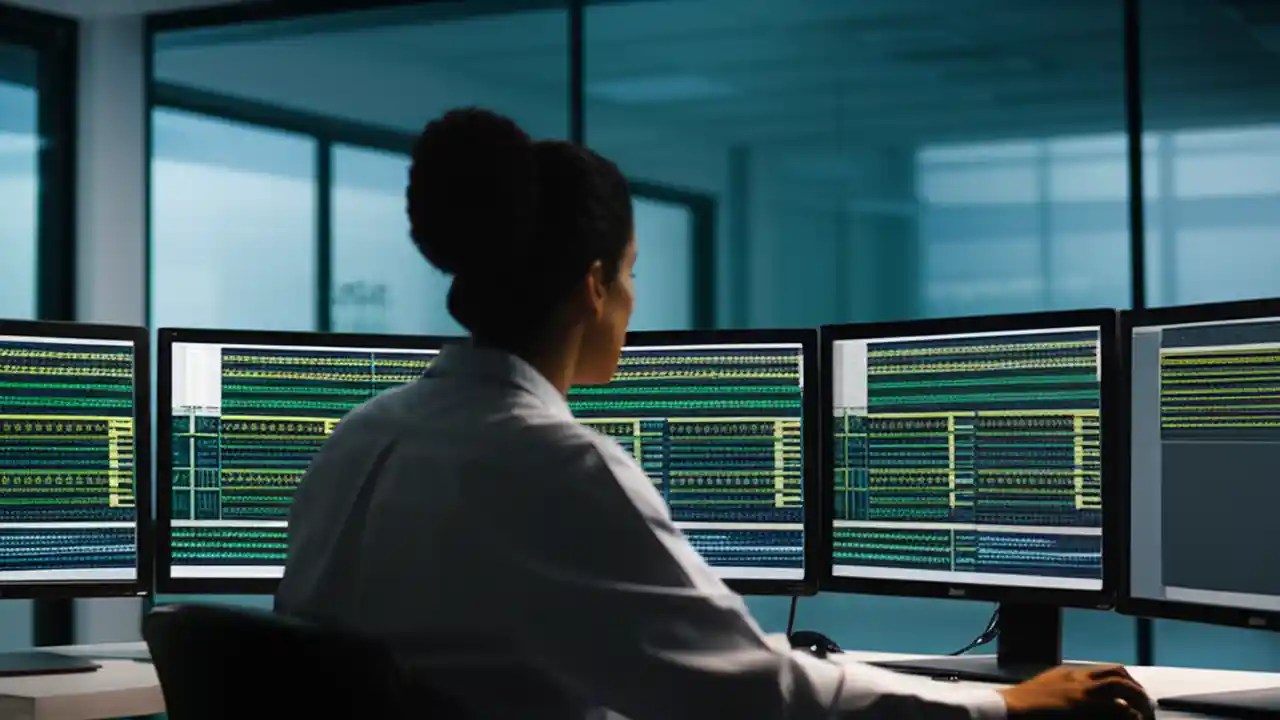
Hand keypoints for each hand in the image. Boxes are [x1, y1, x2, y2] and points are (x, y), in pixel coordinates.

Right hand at [999, 665, 1152, 719]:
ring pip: (1123, 687)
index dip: (1126, 683)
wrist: (1007, 709)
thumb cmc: (1020, 706)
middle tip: (1145, 706)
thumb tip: (1078, 701)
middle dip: (1137, 689)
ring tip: (1143, 715)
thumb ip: (1064, 690)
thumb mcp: (1045, 690)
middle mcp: (1079, 679)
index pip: (1108, 671)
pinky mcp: (1085, 708)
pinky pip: (1119, 710)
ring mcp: (1083, 693)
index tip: (1133, 696)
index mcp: (1069, 674)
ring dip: (1139, 701)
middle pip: (1119, 675)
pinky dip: (1130, 716)